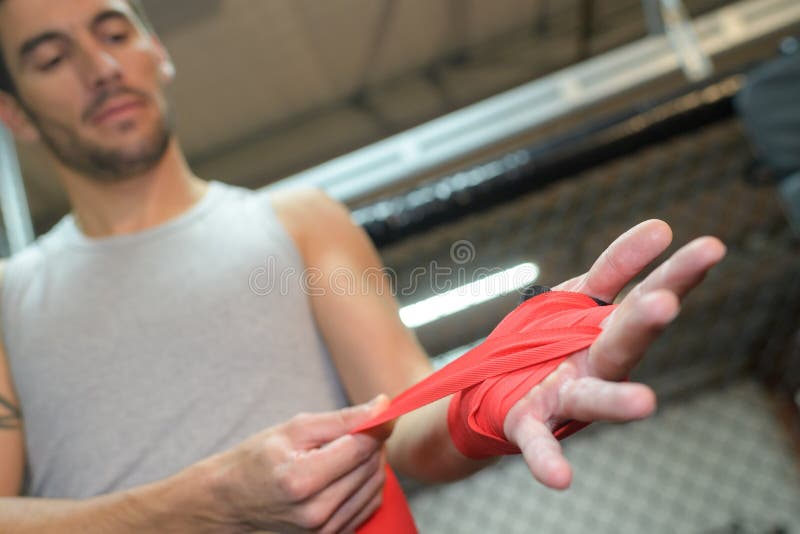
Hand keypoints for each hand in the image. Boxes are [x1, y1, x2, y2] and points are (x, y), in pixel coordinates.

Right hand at [200, 396, 391, 533]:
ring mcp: (325, 531)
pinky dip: (367, 483)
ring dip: (373, 462)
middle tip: (361, 426)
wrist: (232, 502)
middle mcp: (316, 512)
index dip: (378, 425)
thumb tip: (383, 407)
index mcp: (302, 480)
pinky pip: (368, 505)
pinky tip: (349, 471)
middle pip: (371, 467)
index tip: (385, 409)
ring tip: (350, 448)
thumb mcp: (295, 429)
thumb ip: (342, 419)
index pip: (361, 448)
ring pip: (375, 487)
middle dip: (374, 442)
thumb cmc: (259, 460)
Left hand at [503, 220, 725, 489]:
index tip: (711, 248)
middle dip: (642, 324)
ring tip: (646, 403)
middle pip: (622, 343)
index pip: (647, 295)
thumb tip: (662, 227)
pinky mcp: (530, 421)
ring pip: (592, 397)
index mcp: (609, 331)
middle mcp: (595, 366)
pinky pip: (539, 441)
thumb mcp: (579, 294)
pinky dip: (548, 459)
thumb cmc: (550, 339)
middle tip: (665, 304)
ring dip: (617, 401)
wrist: (493, 384)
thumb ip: (617, 265)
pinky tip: (560, 479)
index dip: (678, 273)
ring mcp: (565, 396)